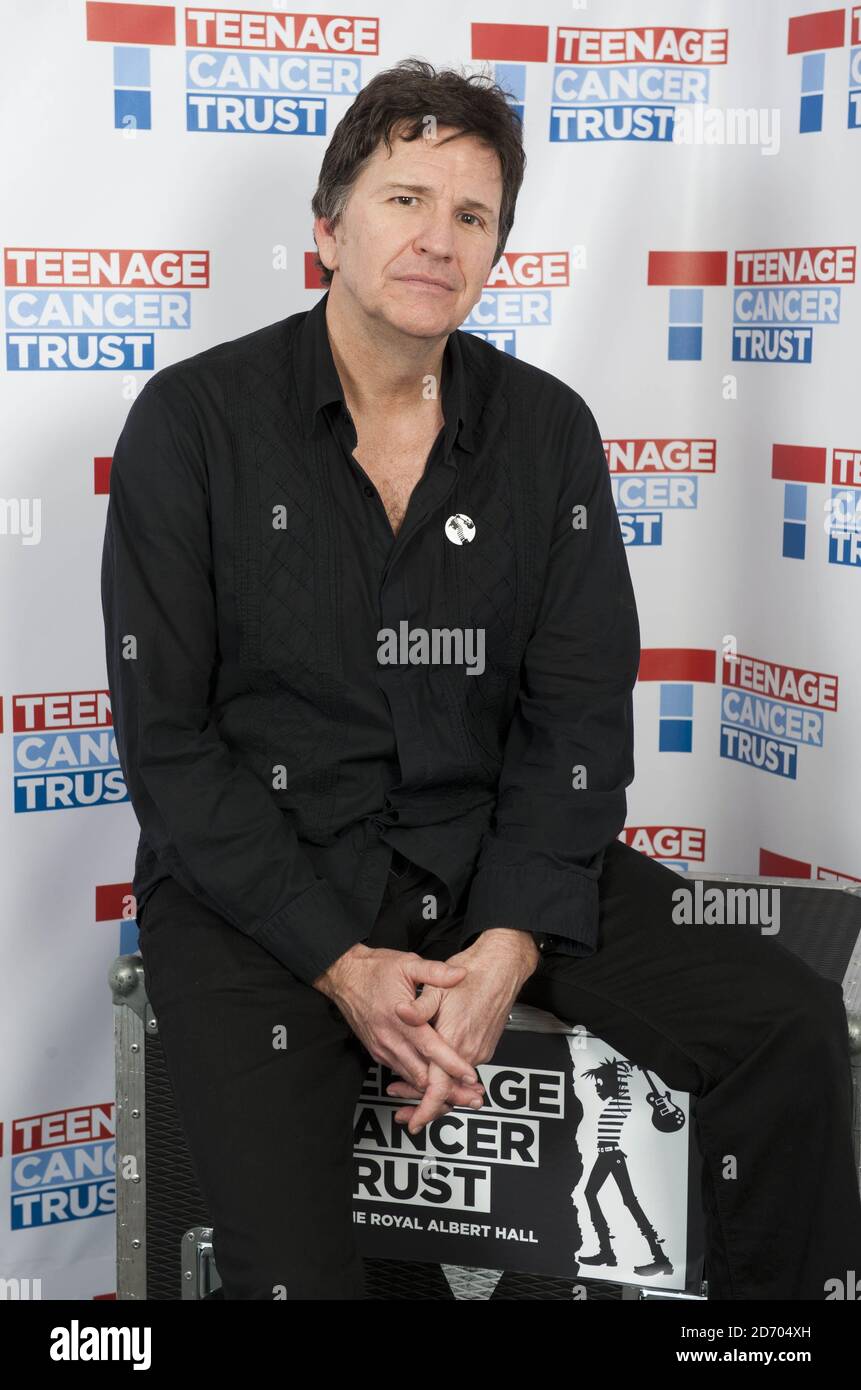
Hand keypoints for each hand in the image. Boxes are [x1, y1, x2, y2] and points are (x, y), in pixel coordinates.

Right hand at [313, 943, 484, 1099]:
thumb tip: (460, 974)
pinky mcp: (378, 1052)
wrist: (343, 976)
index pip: (430, 1048)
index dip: (451, 1065)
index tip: (470, 1075)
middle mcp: (389, 1038)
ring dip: (434, 1089)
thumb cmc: (374, 970)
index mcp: (399, 1018)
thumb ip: (436, 972)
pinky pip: (401, 1072)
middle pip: (422, 1076)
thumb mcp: (408, 963)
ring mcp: (382, 1048)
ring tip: (460, 1094)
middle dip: (448, 1089)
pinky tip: (435, 1082)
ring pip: (411, 1079)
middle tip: (472, 1096)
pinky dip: (419, 1081)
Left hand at [386, 929, 538, 1132]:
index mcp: (455, 1040)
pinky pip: (462, 1073)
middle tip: (404, 1113)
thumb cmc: (472, 974)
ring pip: (454, 1084)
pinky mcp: (483, 1047)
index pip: (440, 1088)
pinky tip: (431, 1073)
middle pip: (447, 1093)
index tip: (414, 1123)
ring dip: (433, 1091)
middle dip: (423, 1107)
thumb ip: (419, 1007)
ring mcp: (479, 1050)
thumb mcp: (438, 986)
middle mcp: (470, 1051)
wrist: (501, 966)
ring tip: (407, 1092)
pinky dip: (446, 1079)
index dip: (425, 1109)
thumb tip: (400, 1013)